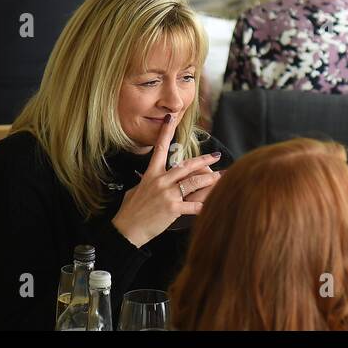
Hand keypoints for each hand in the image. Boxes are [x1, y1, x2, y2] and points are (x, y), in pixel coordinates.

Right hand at [111, 113, 222, 247]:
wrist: (126, 230)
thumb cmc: (129, 211)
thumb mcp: (136, 190)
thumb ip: (147, 181)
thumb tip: (148, 177)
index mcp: (151, 174)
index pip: (159, 148)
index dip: (166, 131)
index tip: (171, 118)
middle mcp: (160, 180)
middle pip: (186, 165)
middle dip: (204, 159)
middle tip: (216, 156)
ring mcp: (167, 194)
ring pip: (194, 182)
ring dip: (210, 179)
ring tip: (222, 176)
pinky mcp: (173, 208)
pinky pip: (194, 205)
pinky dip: (205, 205)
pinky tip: (214, 204)